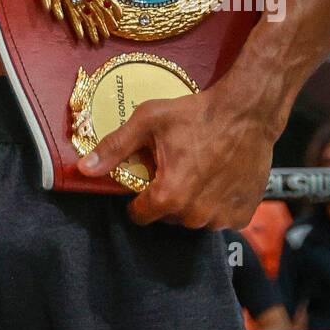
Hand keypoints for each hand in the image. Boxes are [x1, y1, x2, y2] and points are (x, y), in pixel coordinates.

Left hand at [75, 85, 273, 229]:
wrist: (247, 111)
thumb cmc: (196, 114)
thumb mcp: (148, 121)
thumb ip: (114, 147)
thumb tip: (83, 170)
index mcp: (169, 196)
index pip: (140, 215)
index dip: (137, 198)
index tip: (145, 179)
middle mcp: (195, 215)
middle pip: (168, 216)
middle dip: (166, 196)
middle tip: (174, 166)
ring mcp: (222, 218)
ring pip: (194, 219)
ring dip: (192, 201)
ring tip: (198, 169)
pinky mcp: (243, 215)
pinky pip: (220, 218)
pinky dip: (217, 203)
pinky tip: (218, 177)